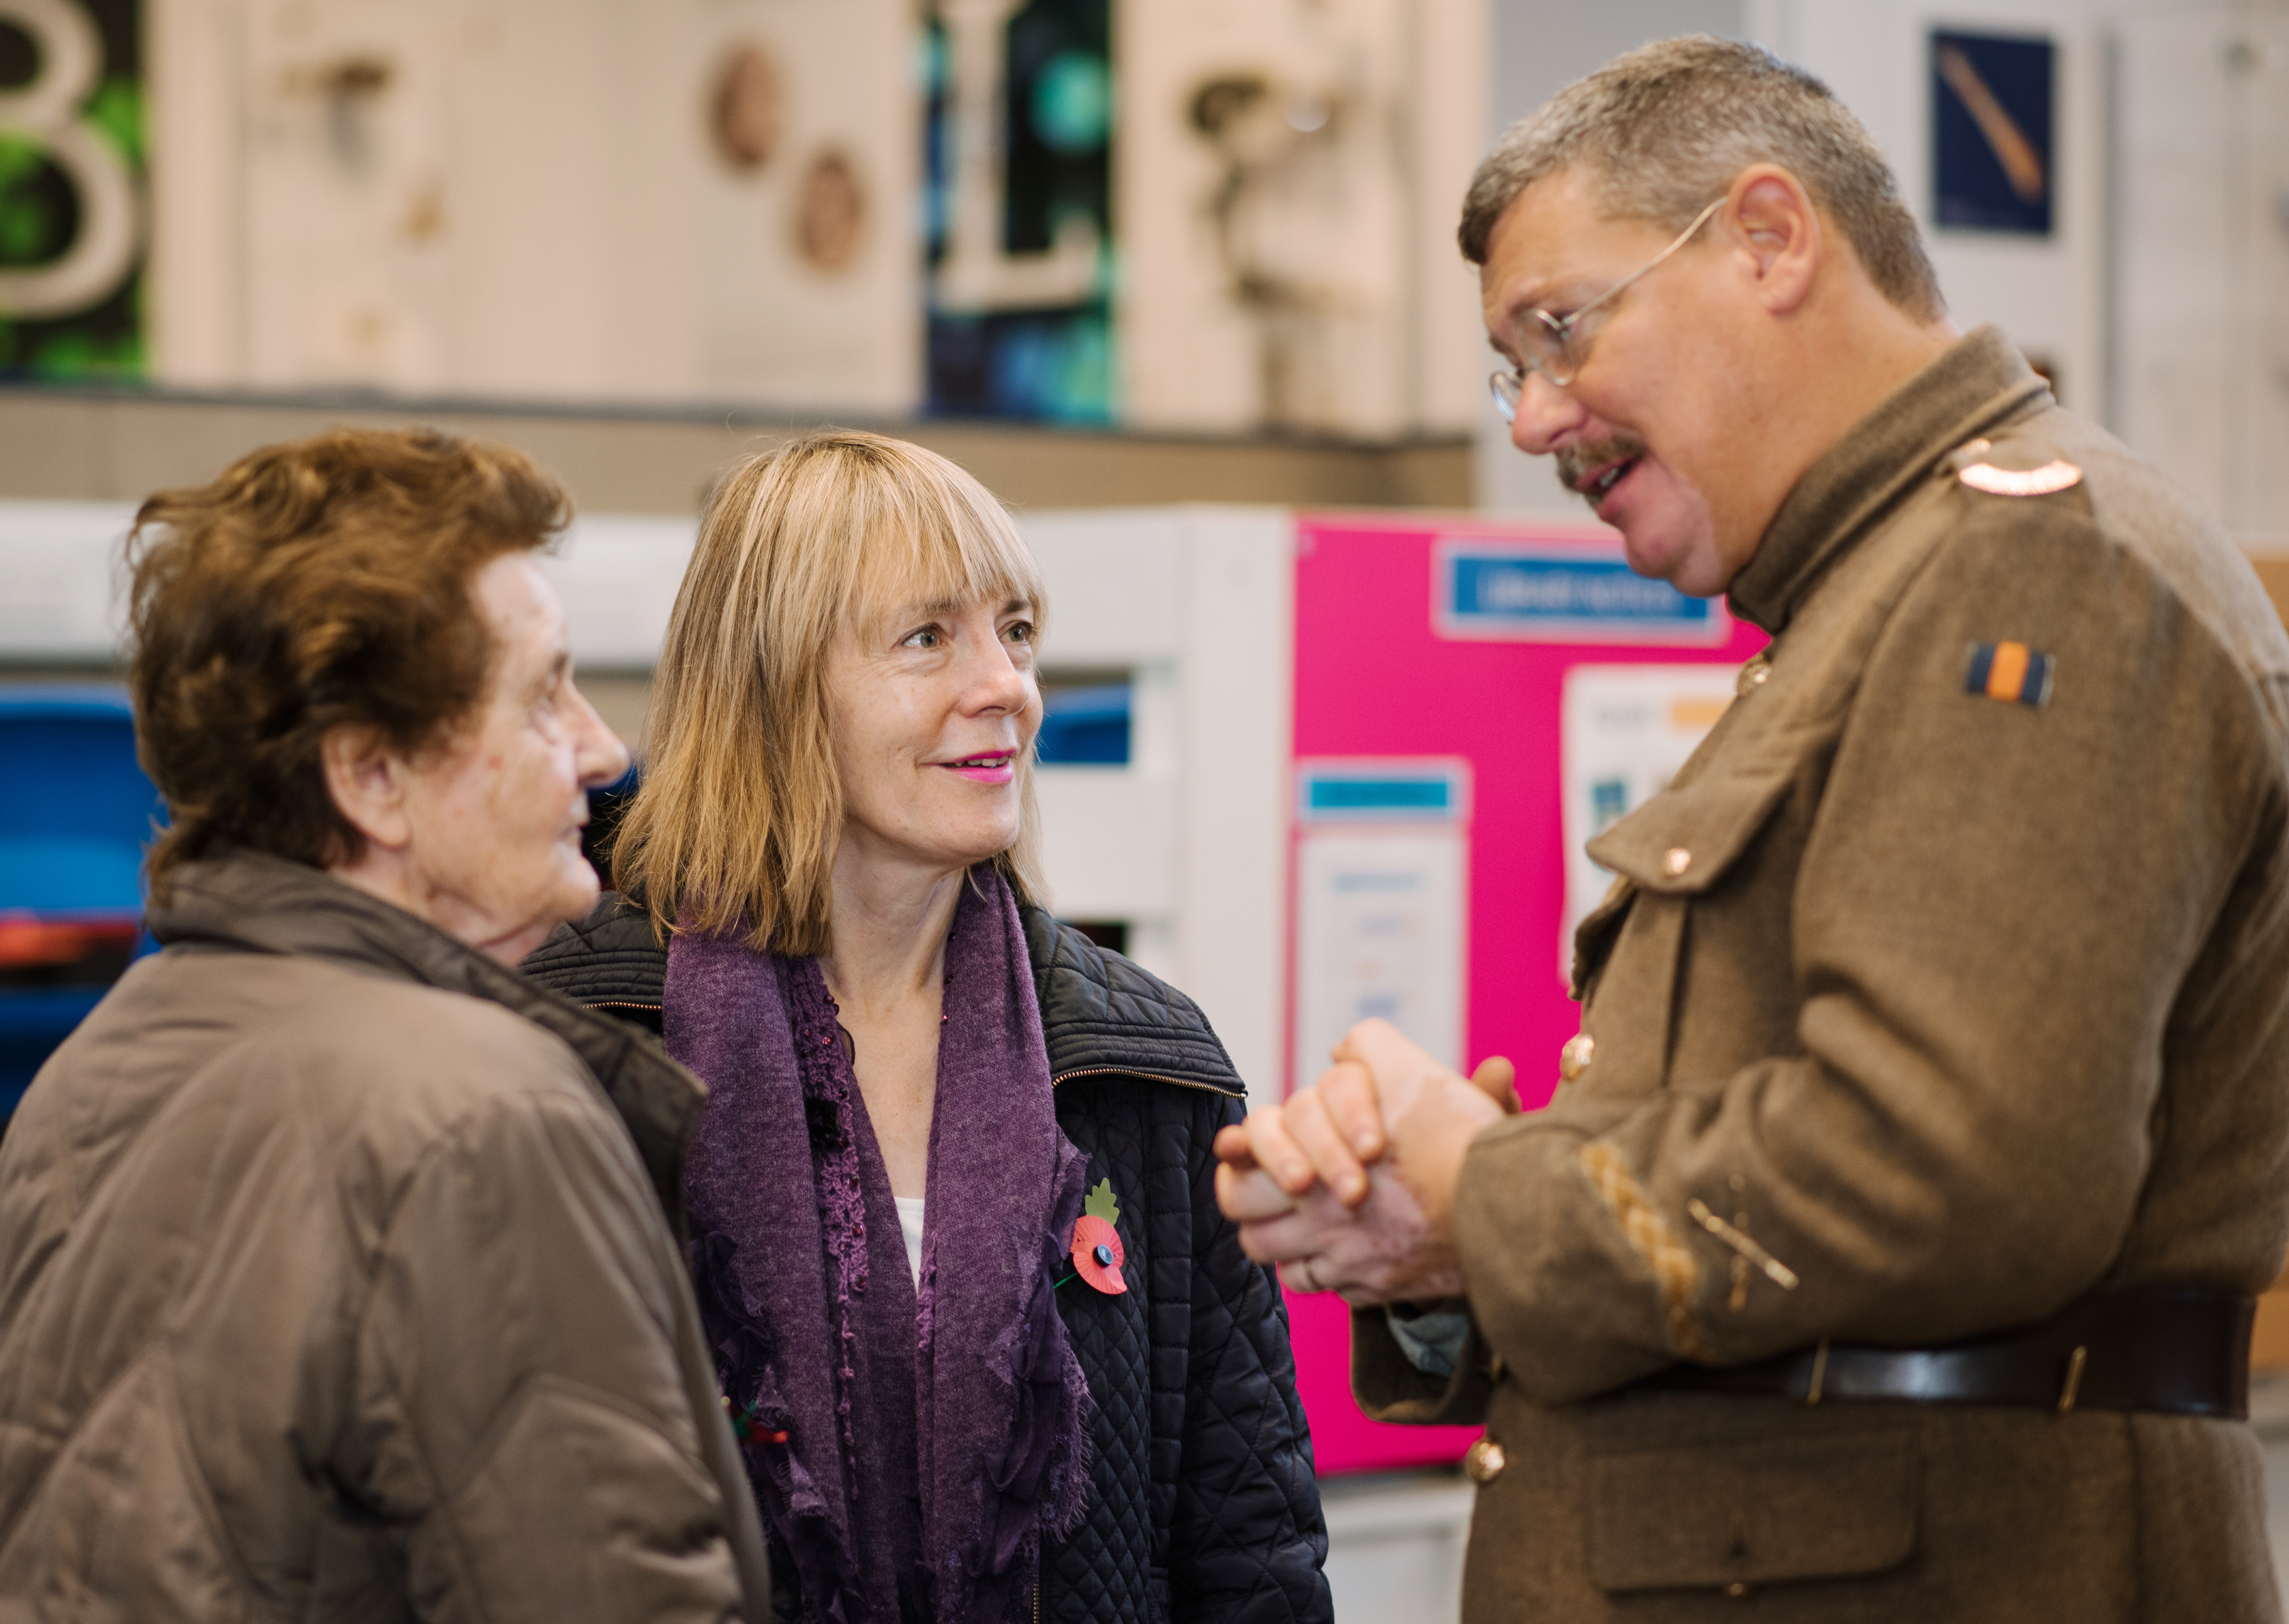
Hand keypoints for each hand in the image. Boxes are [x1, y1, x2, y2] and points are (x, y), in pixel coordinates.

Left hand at [1212, 1020, 1512, 1302]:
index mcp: (1321, 1146)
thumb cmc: (1465, 1139)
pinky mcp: (1366, 1287)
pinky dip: (1309, 1269)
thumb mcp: (1418, 1073)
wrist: (1511, 1213)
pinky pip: (1309, 1283)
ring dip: (1270, 1231)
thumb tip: (1346, 1049)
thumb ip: (1373, 1049)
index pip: (1252, 1139)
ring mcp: (1340, 1251)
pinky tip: (1329, 1251)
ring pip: (1265, 1247)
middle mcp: (1320, 1203)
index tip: (1233, 1144)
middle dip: (1242, 1187)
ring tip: (1288, 1218)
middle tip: (1256, 1182)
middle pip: (1240, 1199)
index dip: (1241, 1142)